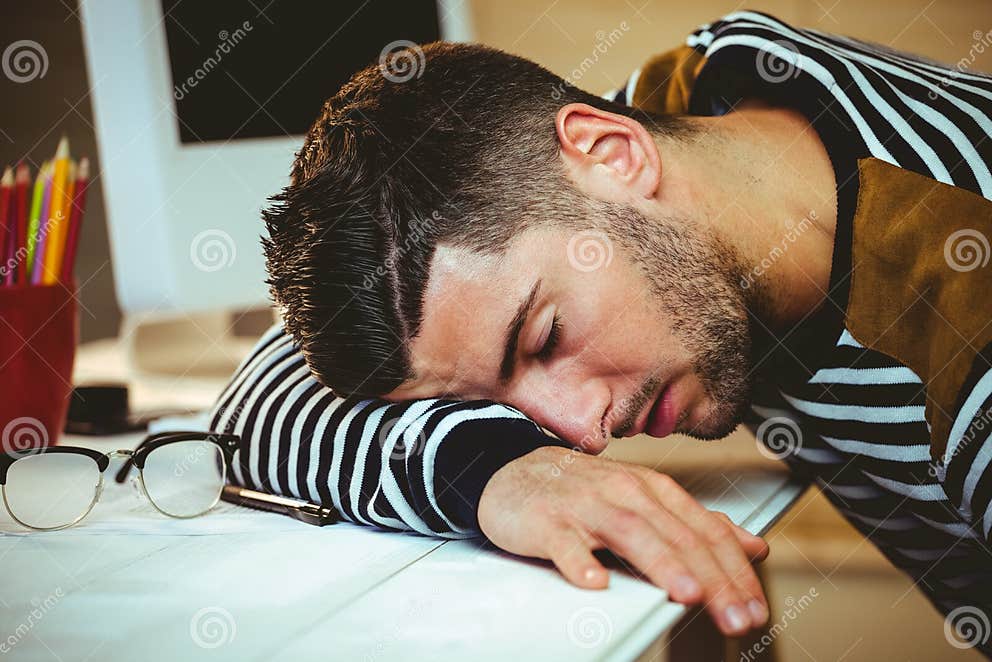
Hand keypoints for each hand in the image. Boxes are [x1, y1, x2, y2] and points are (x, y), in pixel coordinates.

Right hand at [478, 446, 769, 635]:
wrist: (518, 474)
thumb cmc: (585, 494)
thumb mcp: (648, 503)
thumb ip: (698, 526)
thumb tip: (753, 546)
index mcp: (654, 491)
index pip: (704, 530)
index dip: (734, 569)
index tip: (754, 607)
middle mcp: (625, 493)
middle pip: (676, 534)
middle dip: (712, 578)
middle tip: (736, 616)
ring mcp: (585, 505)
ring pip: (629, 532)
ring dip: (661, 563)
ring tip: (687, 593)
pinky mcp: (546, 520)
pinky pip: (563, 542)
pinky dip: (579, 561)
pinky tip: (595, 582)